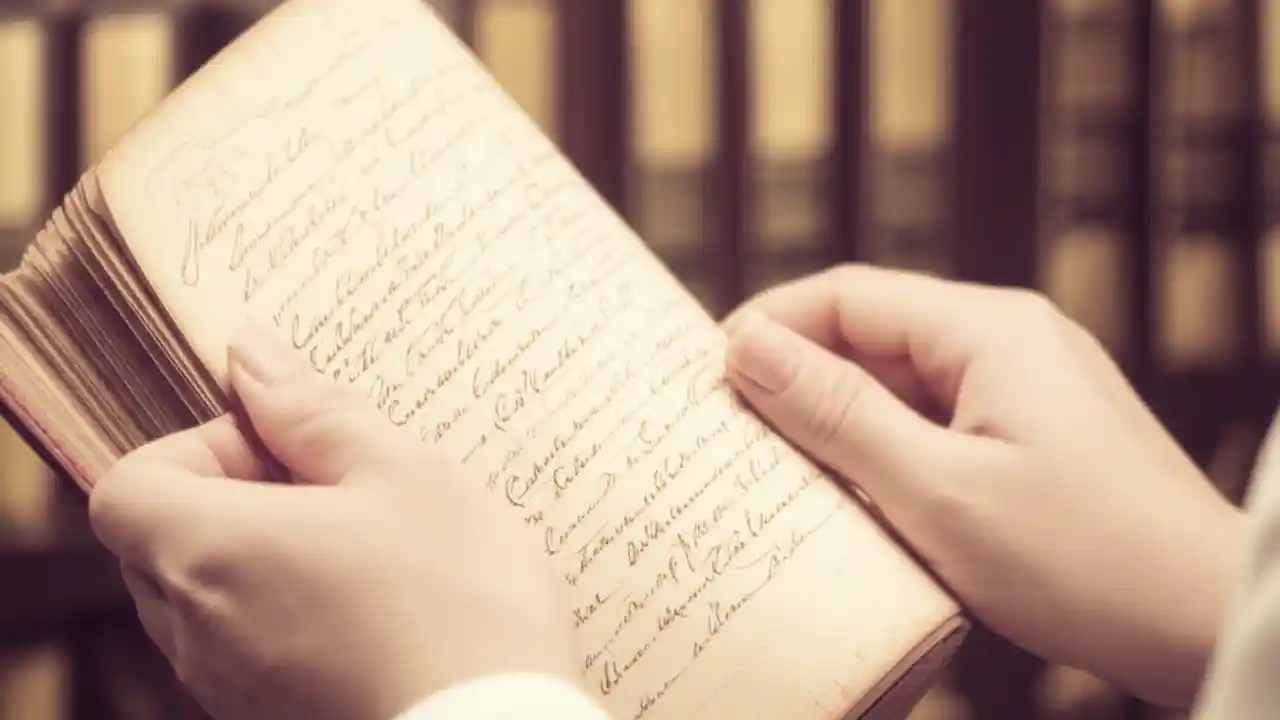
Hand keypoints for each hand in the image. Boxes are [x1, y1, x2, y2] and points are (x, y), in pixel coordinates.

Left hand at [89, 325, 576, 719]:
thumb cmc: (458, 602)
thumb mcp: (401, 473)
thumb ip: (315, 411)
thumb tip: (254, 356)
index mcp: (211, 551)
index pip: (129, 484)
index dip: (199, 447)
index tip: (284, 448)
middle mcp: (197, 631)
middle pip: (167, 541)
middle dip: (239, 498)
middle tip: (338, 488)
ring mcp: (231, 689)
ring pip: (213, 599)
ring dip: (271, 558)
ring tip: (373, 549)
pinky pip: (252, 651)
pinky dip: (293, 615)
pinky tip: (381, 608)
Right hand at [722, 265, 1244, 707]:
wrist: (1202, 623)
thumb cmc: (1084, 560)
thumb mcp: (935, 489)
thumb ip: (836, 412)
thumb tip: (745, 345)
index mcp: (990, 330)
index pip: (848, 295)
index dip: (770, 326)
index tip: (709, 378)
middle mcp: (1012, 340)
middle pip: (874, 336)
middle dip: (799, 380)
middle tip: (734, 435)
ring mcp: (1030, 387)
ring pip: (904, 385)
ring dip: (842, 423)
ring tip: (786, 475)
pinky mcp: (1038, 435)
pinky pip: (940, 423)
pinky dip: (890, 452)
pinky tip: (861, 498)